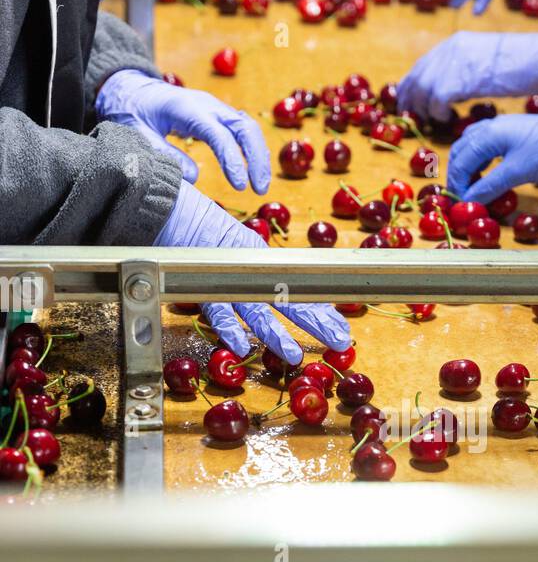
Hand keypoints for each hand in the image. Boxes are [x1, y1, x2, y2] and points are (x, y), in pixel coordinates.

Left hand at [96, 69, 269, 191]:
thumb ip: (164, 154)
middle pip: (244, 127)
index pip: (219, 134)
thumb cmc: (133, 112)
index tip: (239, 186)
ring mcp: (215, 108)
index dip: (232, 160)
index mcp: (186, 108)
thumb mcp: (138, 134)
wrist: (135, 90)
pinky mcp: (219, 115)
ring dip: (260, 156)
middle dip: (257, 158)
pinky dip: (253, 150)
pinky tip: (254, 171)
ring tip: (260, 186)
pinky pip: (243, 130)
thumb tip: (193, 177)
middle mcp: (207, 105)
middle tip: (259, 190)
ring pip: (248, 128)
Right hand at [156, 183, 350, 362]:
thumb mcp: (239, 251)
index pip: (299, 290)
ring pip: (257, 311)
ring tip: (294, 355)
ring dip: (276, 335)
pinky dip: (228, 327)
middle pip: (290, 300)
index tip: (342, 328)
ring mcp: (229, 277)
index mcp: (263, 263)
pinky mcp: (204, 280)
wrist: (171, 207)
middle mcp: (252, 270)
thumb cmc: (200, 229)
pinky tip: (240, 347)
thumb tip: (278, 300)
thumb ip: (254, 275)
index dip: (322, 310)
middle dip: (317, 322)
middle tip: (341, 341)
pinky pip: (216, 309)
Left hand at [397, 28, 537, 121]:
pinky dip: (438, 112)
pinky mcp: (463, 78)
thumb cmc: (524, 64)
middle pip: (418, 76)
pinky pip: (438, 99)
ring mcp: (456, 61)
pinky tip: (446, 118)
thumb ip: (466, 69)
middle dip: (411, 99)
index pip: (423, 64)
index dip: (411, 85)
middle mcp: (451, 48)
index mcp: (456, 41)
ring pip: (424, 88)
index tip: (407, 101)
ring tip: (433, 120)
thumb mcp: (488, 60)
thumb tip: (452, 90)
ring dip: (425, 108)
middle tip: (412, 117)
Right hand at [447, 104, 537, 202]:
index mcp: (487, 134)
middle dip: (458, 175)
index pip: (461, 161)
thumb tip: (468, 202)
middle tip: (463, 197)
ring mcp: (500, 128)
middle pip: (461, 151)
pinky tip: (487, 175)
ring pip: (472, 147)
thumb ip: (489, 187)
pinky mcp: (511, 132)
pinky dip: (480, 162)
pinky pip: (485, 146)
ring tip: (473, 188)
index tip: (461, 205)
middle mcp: (490, 127)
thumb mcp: (516, 173)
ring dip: (468, 168)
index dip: (457, 185)